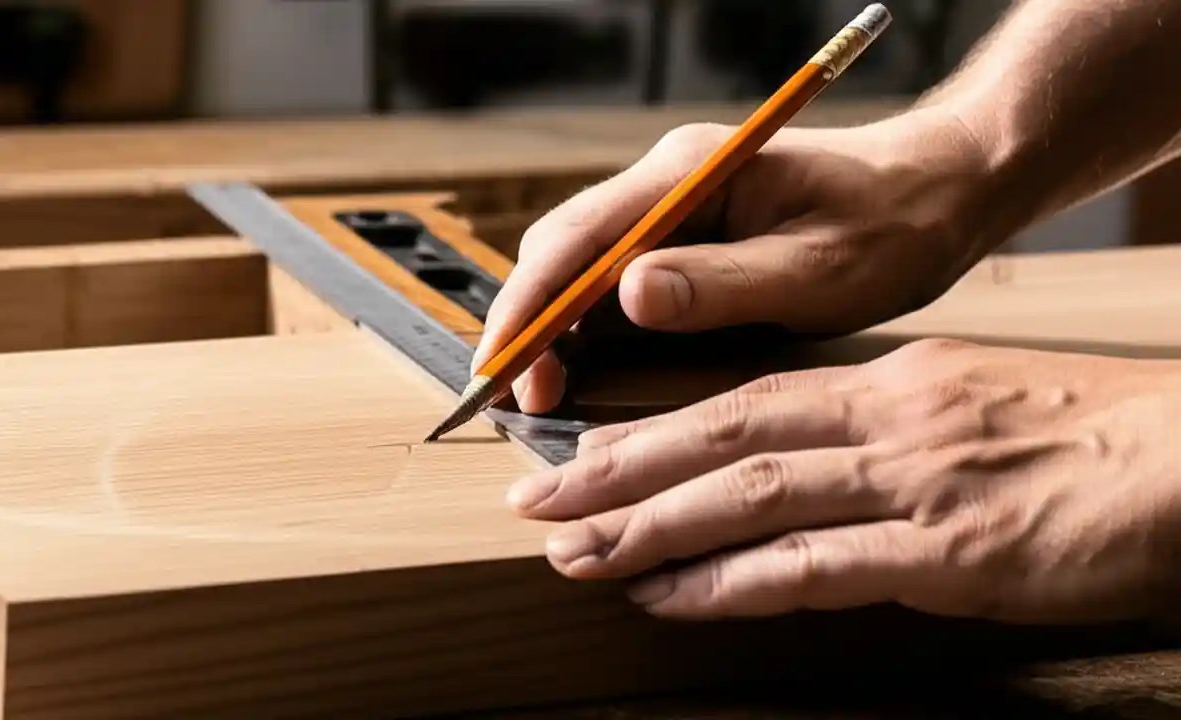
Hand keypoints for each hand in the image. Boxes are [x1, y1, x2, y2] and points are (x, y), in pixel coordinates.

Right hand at [474, 107, 1007, 413]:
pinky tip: (580, 375)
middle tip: (514, 400)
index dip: (530, 303)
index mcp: (691, 175)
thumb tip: (628, 295)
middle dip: (527, 324)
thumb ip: (723, 282)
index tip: (505, 368)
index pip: (578, 234)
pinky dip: (585, 332)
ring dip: (550, 332)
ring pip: (580, 270)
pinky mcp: (686, 243)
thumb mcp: (817, 268)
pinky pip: (614, 286)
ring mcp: (673, 213)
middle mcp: (667, 185)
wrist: (936, 193)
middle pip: (563, 251)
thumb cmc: (891, 223)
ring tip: (537, 399)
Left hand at [504, 339, 1180, 623]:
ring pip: (748, 493)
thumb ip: (878, 428)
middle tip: (538, 499)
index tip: (583, 451)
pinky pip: (816, 565)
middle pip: (720, 435)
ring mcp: (913, 482)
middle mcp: (884, 419)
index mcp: (886, 381)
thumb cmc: (1087, 437)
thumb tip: (799, 458)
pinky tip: (673, 597)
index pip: (741, 397)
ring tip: (576, 551)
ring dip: (651, 525)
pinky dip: (733, 582)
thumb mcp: (966, 405)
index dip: (651, 427)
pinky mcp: (950, 550)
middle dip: (618, 469)